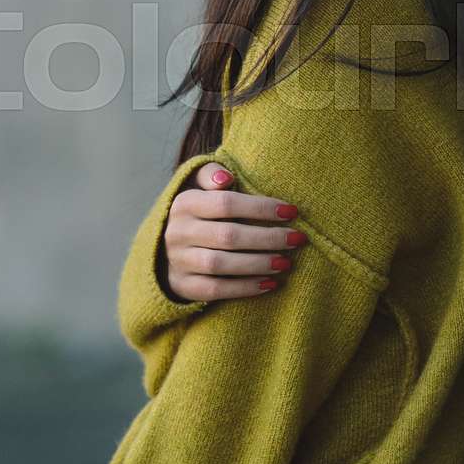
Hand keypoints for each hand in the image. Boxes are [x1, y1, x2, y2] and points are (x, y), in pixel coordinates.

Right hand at [160, 161, 307, 302]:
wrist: (166, 249)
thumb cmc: (198, 213)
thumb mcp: (198, 186)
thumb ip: (211, 173)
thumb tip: (226, 178)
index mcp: (185, 203)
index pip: (226, 203)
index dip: (261, 208)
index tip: (291, 212)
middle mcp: (177, 232)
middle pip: (228, 236)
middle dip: (268, 238)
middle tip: (297, 239)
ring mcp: (179, 261)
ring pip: (222, 264)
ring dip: (259, 264)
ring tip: (286, 263)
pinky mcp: (183, 286)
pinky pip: (216, 290)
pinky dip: (245, 288)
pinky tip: (270, 283)